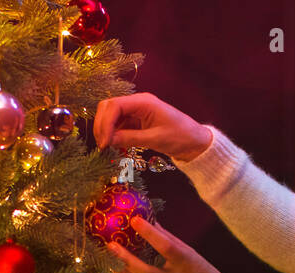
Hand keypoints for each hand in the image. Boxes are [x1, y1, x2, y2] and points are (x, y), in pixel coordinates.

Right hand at [93, 92, 212, 161]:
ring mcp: (135, 112)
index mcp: (143, 102)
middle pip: (108, 107)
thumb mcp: (155, 139)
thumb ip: (130, 138)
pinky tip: (113, 145)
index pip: (114, 105)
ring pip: (111, 116)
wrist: (193, 142)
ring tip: (106, 147)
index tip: (105, 143)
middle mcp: (137, 103)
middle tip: (102, 146)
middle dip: (101, 125)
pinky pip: (118, 124)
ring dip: (105, 130)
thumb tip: (108, 140)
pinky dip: (112, 134)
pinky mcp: (135, 121)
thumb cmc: (180, 137)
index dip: (105, 123)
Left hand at [105, 216, 232, 272]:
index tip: (135, 219)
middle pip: (145, 271)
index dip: (150, 233)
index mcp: (185, 263)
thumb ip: (169, 239)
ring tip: (107, 256)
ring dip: (121, 269)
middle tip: (110, 245)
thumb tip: (150, 222)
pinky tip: (117, 270)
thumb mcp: (191, 253)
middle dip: (126, 258)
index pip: (166, 247)